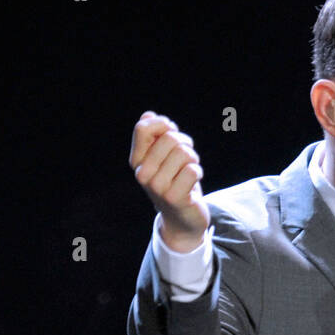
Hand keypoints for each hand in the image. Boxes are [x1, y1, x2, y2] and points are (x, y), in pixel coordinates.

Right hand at [129, 111, 209, 251]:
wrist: (182, 219)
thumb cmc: (174, 182)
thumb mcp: (162, 157)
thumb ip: (155, 136)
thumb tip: (149, 116)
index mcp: (136, 161)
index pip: (143, 127)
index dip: (163, 124)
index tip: (171, 134)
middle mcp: (143, 174)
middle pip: (169, 138)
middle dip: (184, 143)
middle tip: (186, 157)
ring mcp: (157, 187)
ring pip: (183, 153)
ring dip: (193, 158)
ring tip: (189, 170)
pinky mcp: (175, 198)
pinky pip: (192, 170)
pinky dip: (198, 172)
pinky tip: (193, 183)